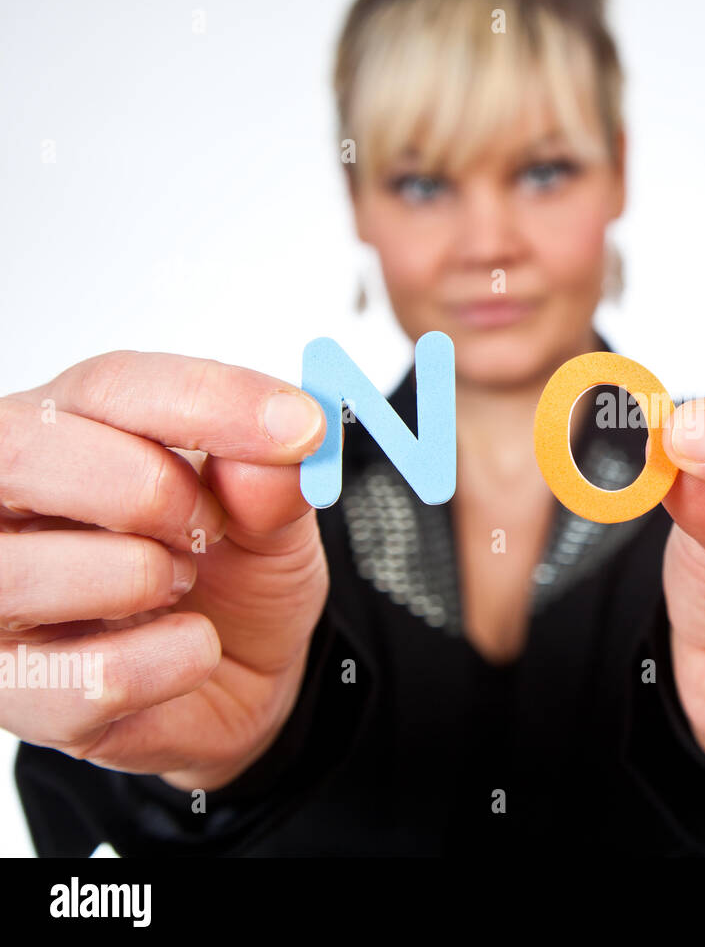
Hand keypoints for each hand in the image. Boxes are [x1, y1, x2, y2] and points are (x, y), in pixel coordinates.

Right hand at [0, 351, 328, 791]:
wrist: (241, 674)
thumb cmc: (233, 572)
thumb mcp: (273, 515)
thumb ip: (274, 480)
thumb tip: (282, 451)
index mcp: (69, 426)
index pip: (109, 386)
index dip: (211, 402)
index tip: (302, 429)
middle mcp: (5, 500)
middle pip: (18, 455)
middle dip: (145, 489)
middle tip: (213, 525)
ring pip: (25, 573)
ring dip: (144, 578)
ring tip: (182, 584)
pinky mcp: (14, 689)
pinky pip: (87, 677)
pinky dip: (170, 660)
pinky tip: (185, 646)